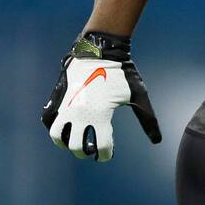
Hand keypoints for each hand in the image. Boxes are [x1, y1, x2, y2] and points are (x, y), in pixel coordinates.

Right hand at [41, 31, 160, 160]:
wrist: (99, 49)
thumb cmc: (121, 73)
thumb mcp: (138, 96)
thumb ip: (147, 120)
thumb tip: (157, 141)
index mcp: (100, 115)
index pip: (101, 147)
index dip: (105, 155)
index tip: (107, 155)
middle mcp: (80, 113)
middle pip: (76, 147)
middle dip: (85, 153)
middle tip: (91, 150)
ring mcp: (66, 105)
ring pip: (57, 136)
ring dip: (65, 143)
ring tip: (74, 141)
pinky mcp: (57, 97)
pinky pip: (47, 119)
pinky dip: (53, 126)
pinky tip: (65, 127)